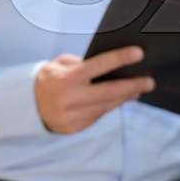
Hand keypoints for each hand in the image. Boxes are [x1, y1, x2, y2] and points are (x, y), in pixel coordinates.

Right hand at [34, 47, 154, 134]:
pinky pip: (100, 114)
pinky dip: (111, 105)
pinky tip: (121, 98)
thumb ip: (81, 64)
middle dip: (132, 85)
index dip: (119, 59)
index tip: (138, 53)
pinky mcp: (77, 127)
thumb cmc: (49, 79)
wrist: (30, 106)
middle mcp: (71, 98)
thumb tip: (111, 68)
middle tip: (149, 81)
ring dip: (125, 96)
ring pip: (108, 105)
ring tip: (139, 89)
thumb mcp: (58, 65)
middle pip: (109, 92)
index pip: (97, 66)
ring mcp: (74, 115)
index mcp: (65, 78)